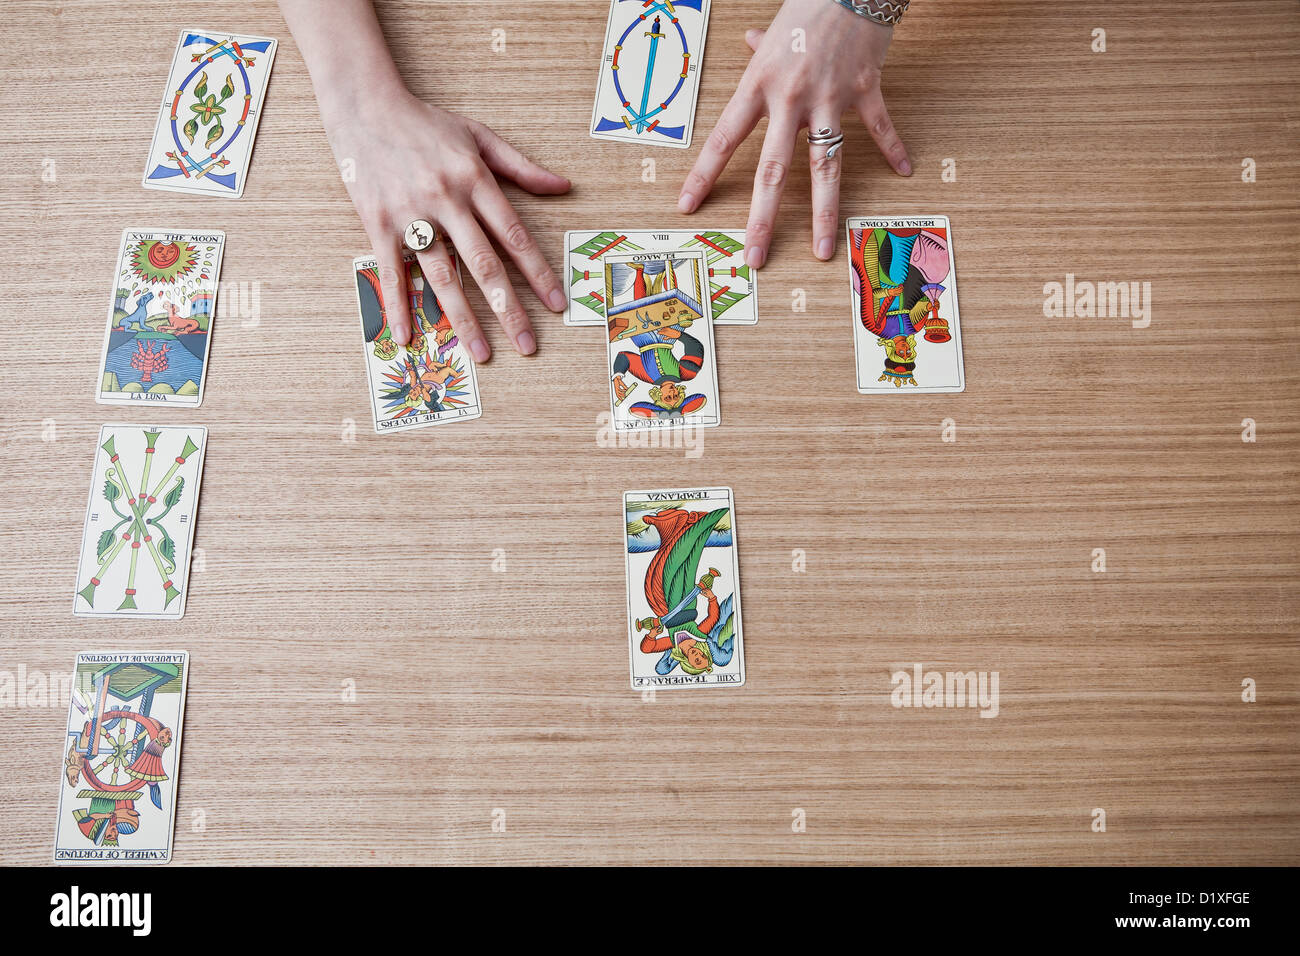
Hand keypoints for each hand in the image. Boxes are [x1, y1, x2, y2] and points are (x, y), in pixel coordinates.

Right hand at [326, 87, 569, 359]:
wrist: (365, 106)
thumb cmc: (426, 124)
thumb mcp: (479, 136)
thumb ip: (522, 167)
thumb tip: (565, 186)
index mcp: (474, 179)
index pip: (514, 235)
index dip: (538, 273)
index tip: (556, 305)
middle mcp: (445, 200)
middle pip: (483, 264)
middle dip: (508, 309)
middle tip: (528, 345)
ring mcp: (410, 214)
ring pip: (441, 275)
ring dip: (462, 318)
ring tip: (482, 353)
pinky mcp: (377, 224)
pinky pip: (391, 272)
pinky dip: (398, 306)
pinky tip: (409, 337)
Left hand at [677, 0, 911, 265]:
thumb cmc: (808, 3)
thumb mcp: (774, 27)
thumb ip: (761, 50)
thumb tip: (748, 42)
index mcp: (758, 84)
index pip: (723, 139)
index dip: (704, 175)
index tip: (687, 207)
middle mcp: (790, 98)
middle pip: (772, 170)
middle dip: (762, 218)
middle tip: (755, 257)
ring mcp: (829, 99)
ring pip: (826, 166)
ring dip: (824, 212)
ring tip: (824, 249)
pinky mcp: (865, 91)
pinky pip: (879, 128)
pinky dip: (893, 149)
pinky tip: (903, 172)